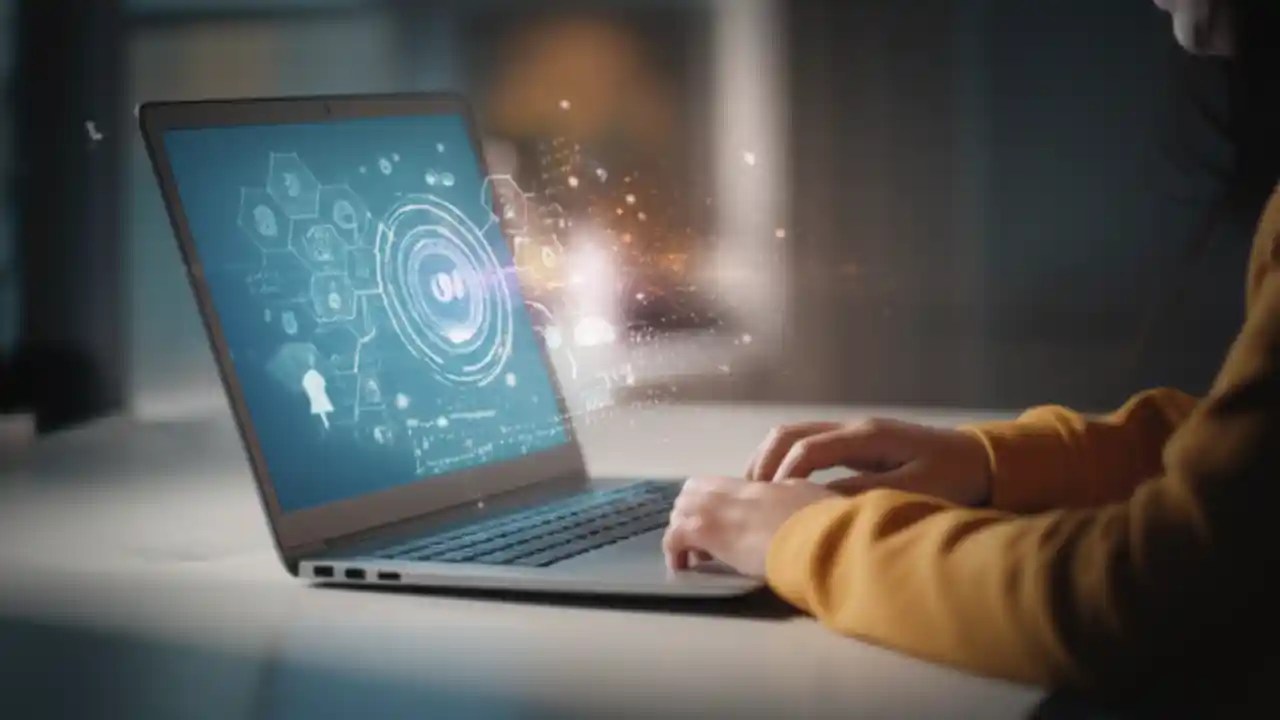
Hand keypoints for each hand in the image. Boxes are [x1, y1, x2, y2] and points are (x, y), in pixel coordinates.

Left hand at [663, 476, 838, 576]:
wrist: (815, 536)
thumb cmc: (824, 524)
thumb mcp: (814, 502)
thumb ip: (797, 500)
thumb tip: (797, 503)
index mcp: (762, 486)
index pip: (724, 485)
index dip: (716, 503)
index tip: (724, 526)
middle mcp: (734, 491)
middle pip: (695, 491)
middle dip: (692, 513)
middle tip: (704, 542)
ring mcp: (717, 508)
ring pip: (681, 509)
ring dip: (684, 530)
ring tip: (694, 557)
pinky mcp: (705, 531)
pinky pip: (675, 537)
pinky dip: (674, 552)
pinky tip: (683, 569)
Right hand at [744, 418, 991, 506]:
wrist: (984, 462)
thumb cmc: (953, 477)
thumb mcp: (912, 490)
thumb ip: (865, 494)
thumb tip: (817, 504)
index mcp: (865, 437)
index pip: (806, 449)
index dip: (782, 475)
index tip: (766, 504)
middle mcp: (852, 428)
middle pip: (789, 432)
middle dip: (762, 462)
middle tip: (748, 497)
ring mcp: (853, 433)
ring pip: (794, 435)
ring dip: (770, 460)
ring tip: (755, 494)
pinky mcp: (856, 444)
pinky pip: (808, 445)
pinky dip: (786, 462)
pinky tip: (781, 488)